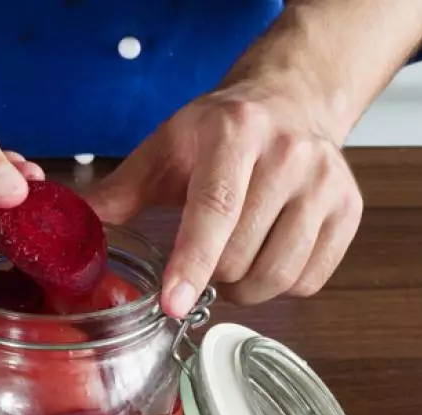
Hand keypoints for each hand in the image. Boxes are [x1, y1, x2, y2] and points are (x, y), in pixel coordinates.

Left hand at [85, 81, 362, 316]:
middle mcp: (289, 154)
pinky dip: (282, 285)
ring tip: (232, 261)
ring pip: (278, 274)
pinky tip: (266, 256)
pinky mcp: (350, 210)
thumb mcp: (164, 150)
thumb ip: (119, 192)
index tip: (173, 303)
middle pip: (241, 253)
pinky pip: (310, 280)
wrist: (291, 103)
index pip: (214, 208)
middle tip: (201, 257)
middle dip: (211, 273)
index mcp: (235, 132)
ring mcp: (326, 183)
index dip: (191, 262)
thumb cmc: (218, 134)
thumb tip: (70, 227)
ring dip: (245, 287)